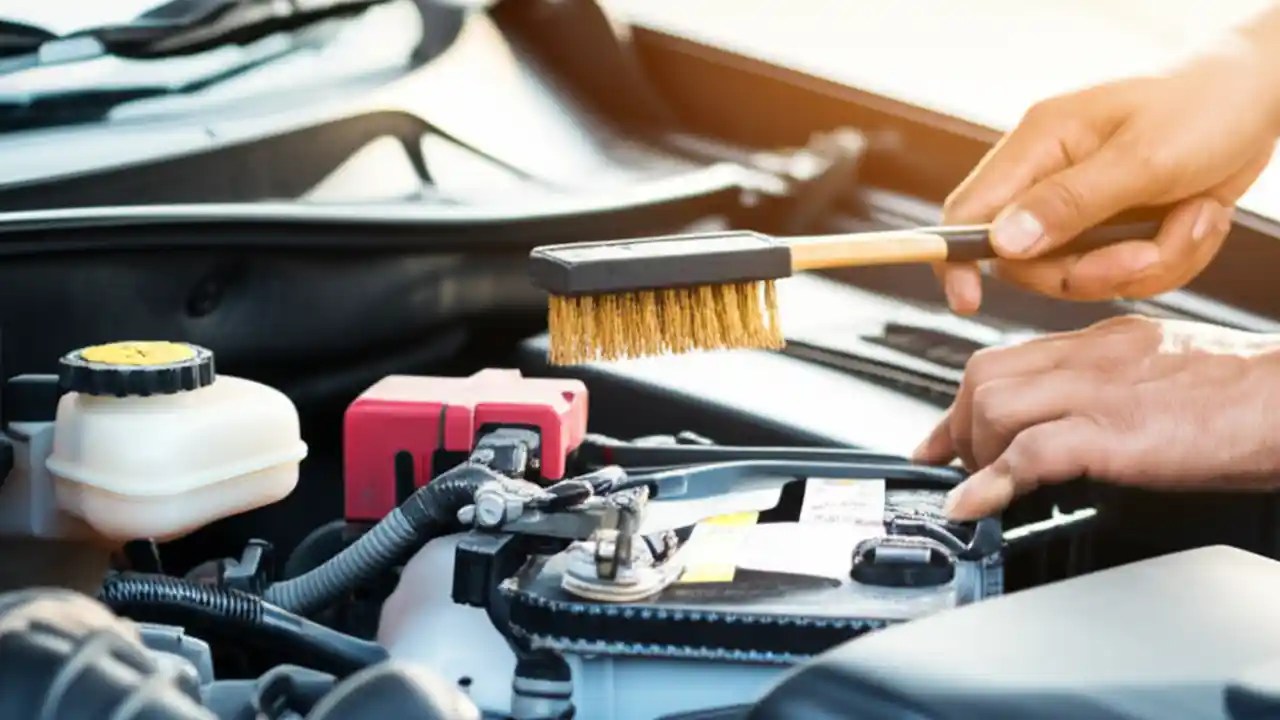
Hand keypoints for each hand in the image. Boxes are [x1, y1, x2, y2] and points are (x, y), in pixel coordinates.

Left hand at [912, 315, 1279, 519]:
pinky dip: (992, 481)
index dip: (962, 402)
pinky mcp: (1115, 434)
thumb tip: (1073, 419)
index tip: (939, 438)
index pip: (1008, 359)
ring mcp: (1100, 392)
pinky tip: (976, 505)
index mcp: (1103, 341)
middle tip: (961, 467)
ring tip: (983, 487)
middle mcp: (1091, 356)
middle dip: (958, 426)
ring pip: (994, 405)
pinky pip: (1030, 451)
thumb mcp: (1163, 370)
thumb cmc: (1248, 391)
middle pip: (984, 375)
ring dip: (975, 453)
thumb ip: (1111, 384)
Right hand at [936, 20, 1279, 313]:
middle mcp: (1050, 178)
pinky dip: (1172, 258)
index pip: (967, 211)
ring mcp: (1086, 206)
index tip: (968, 301)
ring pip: (1085, 275)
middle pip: (1030, 262)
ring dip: (1149, 262)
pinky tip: (1200, 216)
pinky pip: (1128, 273)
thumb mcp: (1142, 157)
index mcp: (1038, 146)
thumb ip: (1069, 203)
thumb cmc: (1205, 105)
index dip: (957, 260)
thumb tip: (1001, 245)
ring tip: (1196, 216)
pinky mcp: (1120, 226)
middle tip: (1147, 253)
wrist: (1265, 95)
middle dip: (1094, 271)